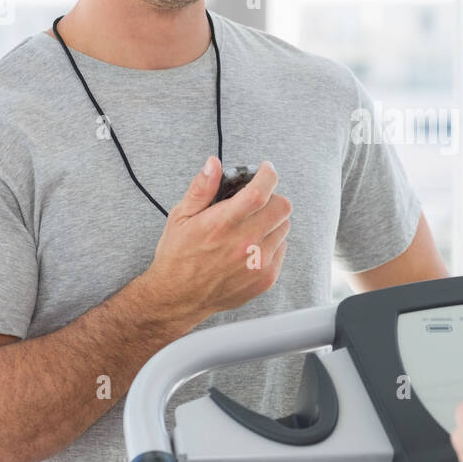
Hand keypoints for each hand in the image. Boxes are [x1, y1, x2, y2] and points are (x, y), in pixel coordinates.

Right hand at [139, 157, 291, 334]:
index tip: (266, 169)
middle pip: (282, 207)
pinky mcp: (266, 278)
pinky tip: (252, 245)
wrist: (179, 297)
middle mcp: (244, 243)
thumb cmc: (178, 255)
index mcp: (222, 224)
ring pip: (284, 227)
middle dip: (272, 196)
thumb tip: (214, 163)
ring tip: (252, 224)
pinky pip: (282, 249)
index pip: (260, 192)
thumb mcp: (181, 216)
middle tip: (258, 199)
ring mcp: (258, 262)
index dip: (268, 175)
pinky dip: (271, 241)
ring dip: (272, 220)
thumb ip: (201, 188)